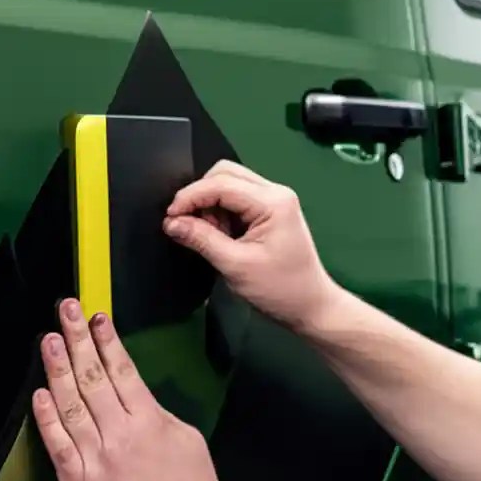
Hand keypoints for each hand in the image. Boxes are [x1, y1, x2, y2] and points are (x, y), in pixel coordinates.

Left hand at [32, 298, 283, 480]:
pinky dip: (47, 419)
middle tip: (65, 310)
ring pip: (70, 406)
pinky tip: (39, 395)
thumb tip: (137, 395)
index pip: (122, 370)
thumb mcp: (188, 442)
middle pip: (92, 378)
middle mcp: (120, 436)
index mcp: (150, 422)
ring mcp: (96, 462)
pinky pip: (57, 447)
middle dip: (78, 339)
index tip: (96, 316)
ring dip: (57, 369)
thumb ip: (158, 414)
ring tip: (49, 340)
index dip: (106, 339)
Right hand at [163, 160, 339, 330]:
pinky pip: (236, 199)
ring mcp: (274, 200)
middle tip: (186, 223)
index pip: (222, 184)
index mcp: (272, 202)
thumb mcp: (235, 265)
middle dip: (200, 195)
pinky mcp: (269, 211)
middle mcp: (275, 192)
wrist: (310, 307)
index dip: (191, 196)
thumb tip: (171, 222)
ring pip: (229, 184)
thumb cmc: (279, 289)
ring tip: (205, 234)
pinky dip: (220, 211)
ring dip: (209, 204)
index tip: (170, 216)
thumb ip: (201, 239)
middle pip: (225, 174)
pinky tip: (218, 233)